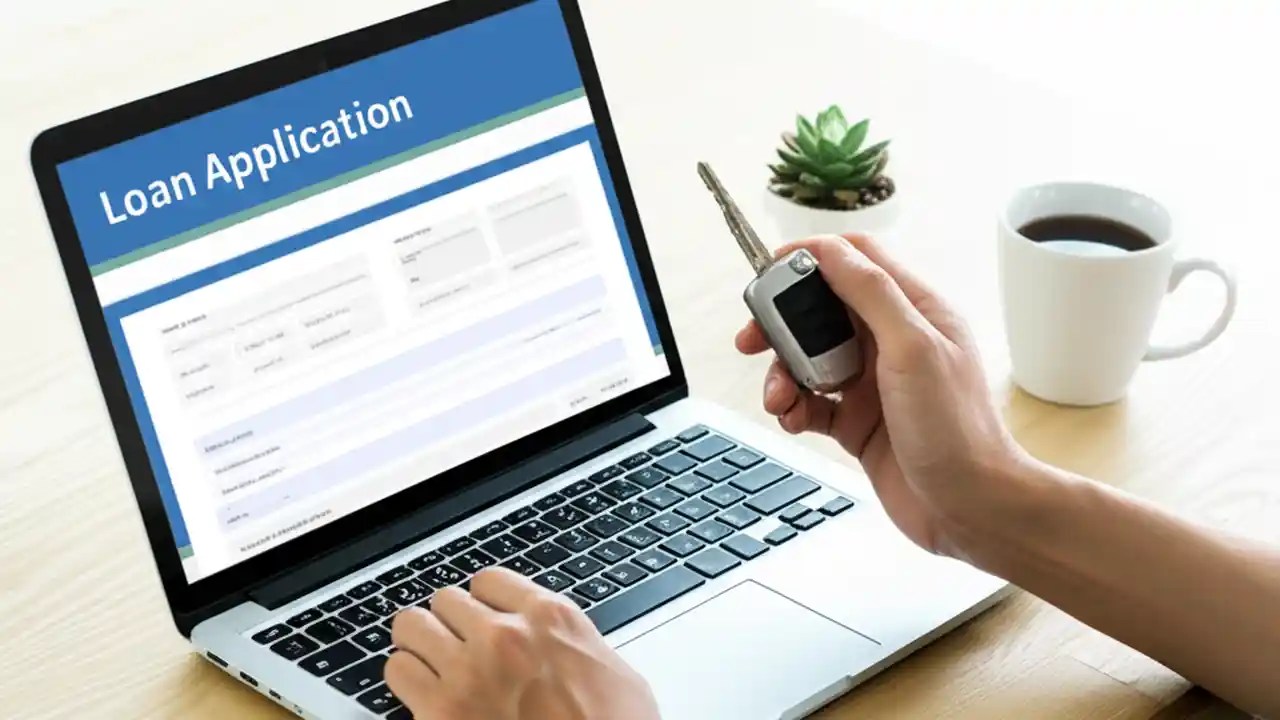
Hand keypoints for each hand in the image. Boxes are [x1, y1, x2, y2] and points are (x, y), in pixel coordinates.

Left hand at [386, 567, 659, 719]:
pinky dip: (407, 679)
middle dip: (449, 624)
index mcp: (551, 620)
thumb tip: (564, 647)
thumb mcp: (616, 677)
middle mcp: (505, 636)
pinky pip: (398, 670)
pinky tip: (424, 695)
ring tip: (431, 665)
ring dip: (420, 645)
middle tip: (456, 648)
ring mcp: (469, 671)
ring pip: (412, 625)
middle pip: (445, 599)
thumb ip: (577, 646)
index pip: (489, 581)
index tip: (482, 620)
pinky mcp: (440, 711)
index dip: (482, 604)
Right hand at [735, 234, 1027, 558]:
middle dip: (781, 323)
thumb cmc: (959, 431)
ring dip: (782, 374)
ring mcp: (873, 384)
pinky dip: (793, 409)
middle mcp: (892, 342)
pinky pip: (811, 404)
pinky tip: (792, 420)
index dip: (811, 256)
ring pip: (808, 360)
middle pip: (820, 310)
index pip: (856, 261)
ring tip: (778, 397)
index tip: (770, 267)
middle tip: (752, 338)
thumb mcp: (913, 347)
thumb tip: (828, 250)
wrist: (972, 510)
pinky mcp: (858, 423)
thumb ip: (870, 293)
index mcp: (915, 311)